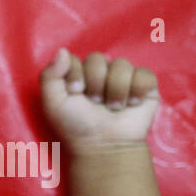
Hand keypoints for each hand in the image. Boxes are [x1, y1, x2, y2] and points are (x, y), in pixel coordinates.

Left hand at [40, 47, 159, 152]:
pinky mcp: (145, 85)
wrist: (104, 145)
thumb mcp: (53, 104)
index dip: (75, 75)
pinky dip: (137, 90)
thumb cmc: (76, 126)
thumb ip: (50, 76)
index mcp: (77, 75)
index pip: (75, 58)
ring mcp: (123, 77)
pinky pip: (144, 74)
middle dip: (94, 84)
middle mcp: (100, 73)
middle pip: (98, 59)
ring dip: (115, 90)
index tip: (75, 93)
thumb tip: (62, 50)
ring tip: (112, 108)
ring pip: (121, 65)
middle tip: (94, 103)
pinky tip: (132, 104)